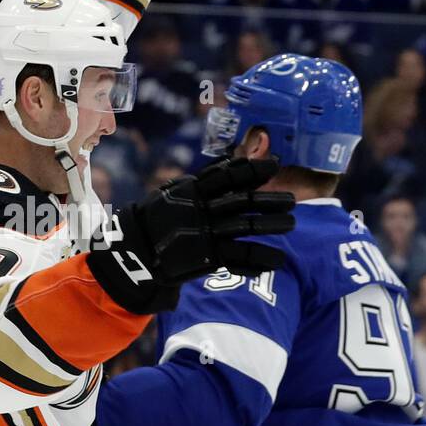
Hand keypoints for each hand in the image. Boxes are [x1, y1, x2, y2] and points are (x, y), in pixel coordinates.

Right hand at [87, 156, 294, 314]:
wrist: (133, 251)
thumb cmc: (157, 221)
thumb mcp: (173, 196)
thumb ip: (199, 187)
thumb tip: (227, 168)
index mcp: (192, 190)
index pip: (225, 175)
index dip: (250, 169)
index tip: (273, 165)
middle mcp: (199, 209)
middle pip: (241, 200)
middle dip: (268, 200)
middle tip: (292, 200)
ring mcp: (203, 232)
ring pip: (244, 226)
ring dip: (270, 225)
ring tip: (292, 224)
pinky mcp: (205, 256)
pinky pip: (239, 256)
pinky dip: (259, 258)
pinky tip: (276, 260)